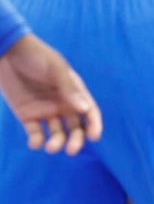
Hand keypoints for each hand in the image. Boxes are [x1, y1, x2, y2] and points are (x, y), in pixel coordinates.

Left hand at [0, 34, 101, 154]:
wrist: (8, 54)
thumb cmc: (37, 57)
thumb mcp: (55, 69)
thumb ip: (69, 89)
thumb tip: (86, 109)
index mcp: (74, 90)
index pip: (89, 110)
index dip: (94, 124)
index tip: (94, 136)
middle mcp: (62, 103)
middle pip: (75, 127)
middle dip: (75, 140)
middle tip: (71, 150)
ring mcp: (45, 110)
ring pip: (56, 133)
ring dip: (56, 142)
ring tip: (50, 147)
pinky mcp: (27, 116)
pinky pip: (35, 133)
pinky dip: (36, 141)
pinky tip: (35, 142)